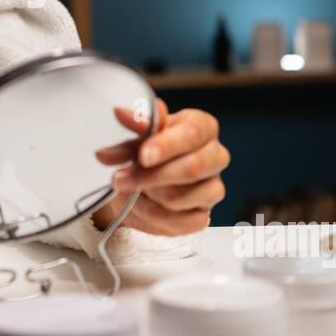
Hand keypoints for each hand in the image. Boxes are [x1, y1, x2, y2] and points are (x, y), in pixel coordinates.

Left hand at [91, 99, 228, 235]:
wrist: (140, 183)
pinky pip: (178, 222)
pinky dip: (151, 216)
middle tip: (120, 178)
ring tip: (128, 190)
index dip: (167, 146)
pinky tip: (140, 205)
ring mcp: (213, 188)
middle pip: (192, 168)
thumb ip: (134, 124)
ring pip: (179, 197)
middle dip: (150, 176)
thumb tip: (121, 113)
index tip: (143, 155)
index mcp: (203, 127)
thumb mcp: (138, 133)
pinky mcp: (203, 216)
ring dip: (144, 197)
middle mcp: (215, 156)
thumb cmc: (146, 150)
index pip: (193, 133)